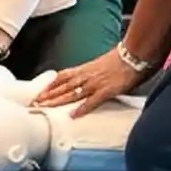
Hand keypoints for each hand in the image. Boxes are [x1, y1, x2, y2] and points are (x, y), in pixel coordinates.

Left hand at [33, 47, 147, 116]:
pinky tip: (73, 115)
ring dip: (57, 101)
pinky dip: (82, 108)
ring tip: (44, 108)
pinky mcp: (107, 91)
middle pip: (63, 86)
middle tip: (34, 103)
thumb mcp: (104, 64)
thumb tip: (91, 78)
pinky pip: (92, 101)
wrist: (136, 54)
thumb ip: (94, 71)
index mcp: (86, 68)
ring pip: (72, 93)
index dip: (50, 85)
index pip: (62, 76)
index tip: (39, 92)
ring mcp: (96, 83)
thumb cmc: (124, 58)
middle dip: (47, 95)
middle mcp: (87, 75)